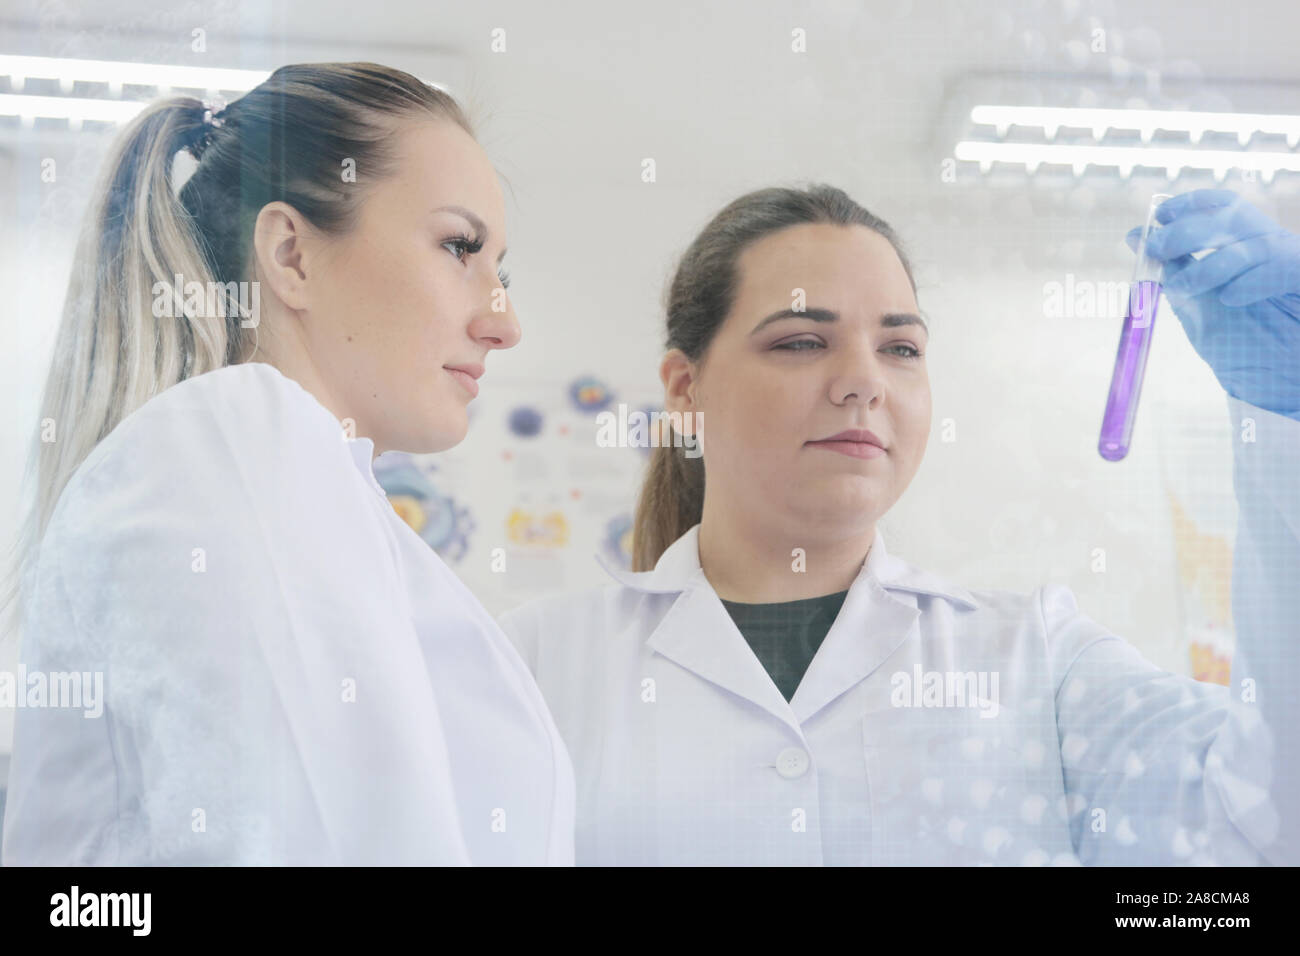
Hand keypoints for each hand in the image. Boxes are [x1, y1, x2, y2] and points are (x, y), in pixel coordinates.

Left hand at [1126, 189, 1299, 419]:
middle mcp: (1270, 244)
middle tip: (1156, 249)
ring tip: (1180, 290)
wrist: (1284, 377)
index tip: (1160, 214)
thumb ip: (1172, 268)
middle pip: (1233, 218)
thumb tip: (1133, 236)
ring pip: (1250, 247)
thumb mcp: (1199, 300)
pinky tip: (1229, 297)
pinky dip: (1250, 282)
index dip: (1191, 204)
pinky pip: (1279, 269)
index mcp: (1245, 242)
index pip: (1223, 205)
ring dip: (1208, 266)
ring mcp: (1289, 260)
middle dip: (1188, 230)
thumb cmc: (1242, 340)